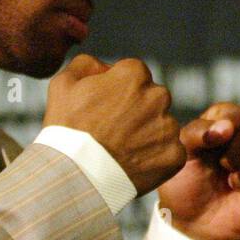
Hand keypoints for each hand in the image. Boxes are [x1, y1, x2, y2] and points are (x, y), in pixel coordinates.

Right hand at [43, 55, 184, 196]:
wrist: (76, 175)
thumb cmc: (66, 128)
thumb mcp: (63, 84)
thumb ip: (87, 64)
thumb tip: (106, 66)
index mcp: (135, 74)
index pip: (135, 75)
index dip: (119, 91)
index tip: (106, 109)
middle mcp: (158, 96)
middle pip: (153, 99)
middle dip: (138, 110)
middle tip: (115, 131)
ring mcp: (169, 127)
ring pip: (162, 126)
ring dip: (148, 134)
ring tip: (122, 150)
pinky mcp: (175, 155)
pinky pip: (169, 152)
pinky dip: (156, 158)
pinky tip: (134, 164)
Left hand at [157, 103, 239, 239]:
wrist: (191, 224)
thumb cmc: (184, 185)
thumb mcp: (181, 156)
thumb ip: (198, 133)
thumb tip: (227, 127)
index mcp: (223, 128)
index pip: (234, 114)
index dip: (227, 125)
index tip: (211, 143)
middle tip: (224, 165)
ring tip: (232, 184)